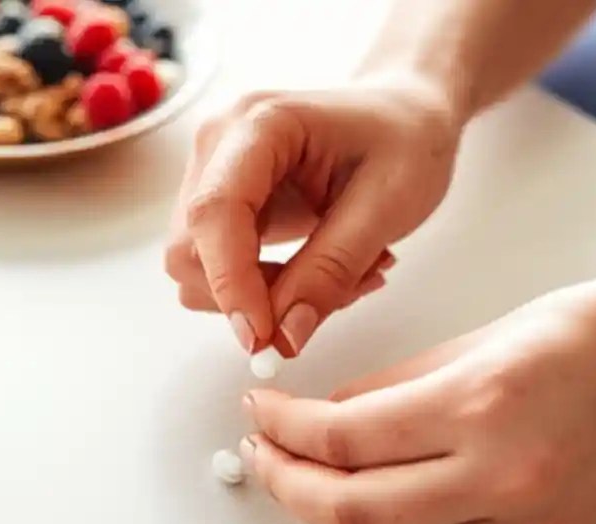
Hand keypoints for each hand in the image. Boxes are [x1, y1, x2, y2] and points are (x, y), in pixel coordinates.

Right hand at [166, 80, 460, 355]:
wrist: (404, 113)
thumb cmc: (405, 139)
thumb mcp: (389, 205)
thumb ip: (332, 270)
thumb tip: (285, 336)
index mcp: (259, 122)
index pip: (216, 211)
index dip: (231, 282)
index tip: (263, 337)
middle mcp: (218, 142)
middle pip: (190, 249)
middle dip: (248, 296)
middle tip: (329, 299)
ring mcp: (211, 173)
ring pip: (198, 267)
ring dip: (260, 296)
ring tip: (340, 277)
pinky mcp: (220, 203)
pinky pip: (219, 267)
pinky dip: (263, 288)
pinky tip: (318, 269)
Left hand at [238, 280, 595, 523]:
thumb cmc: (569, 340)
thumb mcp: (461, 344)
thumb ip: (378, 394)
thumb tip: (310, 427)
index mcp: (479, 405)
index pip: (340, 439)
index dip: (282, 431)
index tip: (261, 417)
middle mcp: (507, 477)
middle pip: (352, 512)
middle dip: (287, 487)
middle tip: (267, 460)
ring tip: (311, 497)